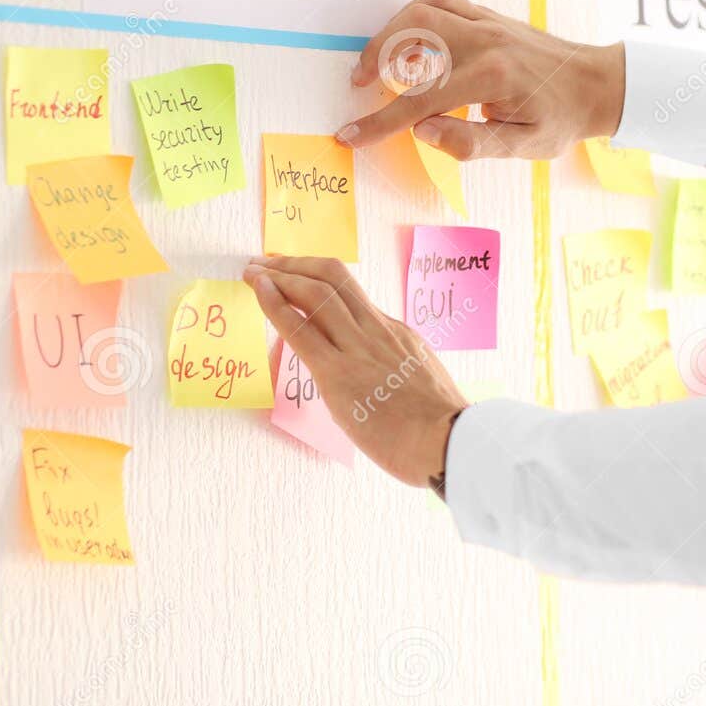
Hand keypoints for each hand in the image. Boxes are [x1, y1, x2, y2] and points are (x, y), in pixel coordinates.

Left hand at [242, 255, 466, 486]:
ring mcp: (358, 349)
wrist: (452, 443)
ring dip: (279, 276)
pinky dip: (275, 304)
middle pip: (332, 277)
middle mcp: (377, 331)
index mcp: (397, 334)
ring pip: (316, 292)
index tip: (298, 276)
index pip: (352, 297)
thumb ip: (396, 375)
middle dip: (296, 264)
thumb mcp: (422, 385)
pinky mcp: (338, 373)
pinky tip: (259, 290)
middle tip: (267, 261)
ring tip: (253, 271)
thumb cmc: (442, 432)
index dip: (319, 280)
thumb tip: (379, 385)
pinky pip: (300, 329)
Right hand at [338, 0, 624, 159]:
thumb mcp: (523, 146)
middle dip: (377, 55)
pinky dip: (415, 15)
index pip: (422, 101)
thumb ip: (470, 143)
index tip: (351, 136)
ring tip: (380, 63)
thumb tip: (422, 131)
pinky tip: (411, 42)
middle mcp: (486, 40)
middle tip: (360, 83)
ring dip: (392, 30)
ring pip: (424, 6)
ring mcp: (486, 21)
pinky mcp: (487, 14)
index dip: (380, 122)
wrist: (597, 83)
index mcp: (492, 78)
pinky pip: (441, 0)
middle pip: (414, 29)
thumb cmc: (561, 119)